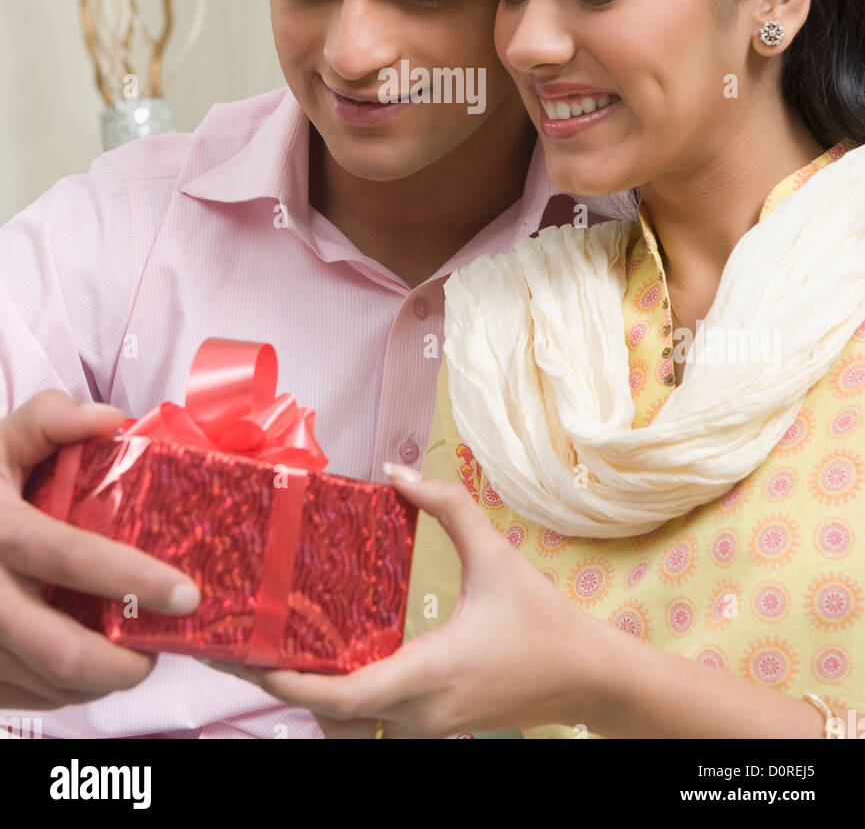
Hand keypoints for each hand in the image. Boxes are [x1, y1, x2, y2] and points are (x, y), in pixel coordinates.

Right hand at [0, 390, 201, 710]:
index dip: (133, 578)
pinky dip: (69, 690)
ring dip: (101, 678)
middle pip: (59, 650)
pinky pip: (29, 698)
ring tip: (134, 651)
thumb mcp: (4, 441)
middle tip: (163, 647)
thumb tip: (110, 419)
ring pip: (48, 682)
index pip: (70, 557)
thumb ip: (52, 418)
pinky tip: (93, 664)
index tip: (186, 594)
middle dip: (124, 662)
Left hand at [199, 467, 592, 738]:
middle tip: (244, 647)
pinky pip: (373, 725)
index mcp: (429, 675)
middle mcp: (420, 714)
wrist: (586, 676)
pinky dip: (344, 704)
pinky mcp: (435, 729)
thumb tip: (397, 470)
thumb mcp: (495, 554)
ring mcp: (427, 729)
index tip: (251, 658)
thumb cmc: (540, 619)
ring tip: (278, 654)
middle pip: (334, 718)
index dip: (292, 682)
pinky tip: (329, 664)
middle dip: (286, 686)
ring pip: (352, 729)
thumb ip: (447, 506)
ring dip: (315, 700)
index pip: (343, 697)